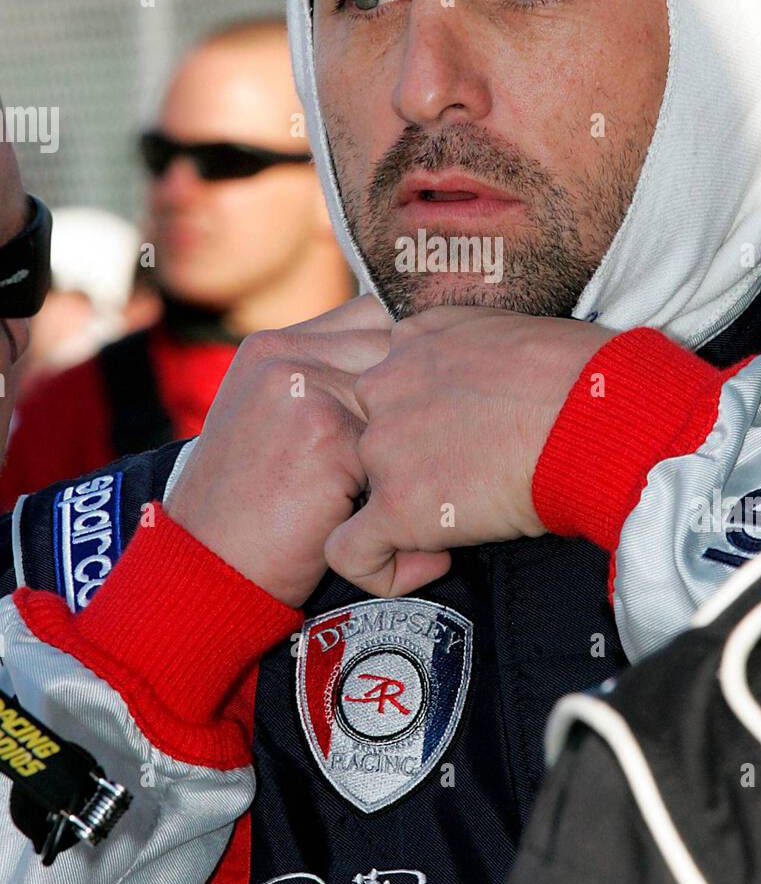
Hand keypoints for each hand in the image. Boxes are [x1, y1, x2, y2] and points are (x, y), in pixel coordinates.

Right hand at [164, 293, 390, 606]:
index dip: (404, 356)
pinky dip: (409, 485)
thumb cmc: (246, 506)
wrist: (205, 567)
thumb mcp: (268, 423)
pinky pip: (402, 443)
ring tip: (409, 484)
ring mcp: (305, 389)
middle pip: (395, 347)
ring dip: (417, 436)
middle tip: (431, 445)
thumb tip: (404, 369)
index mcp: (271, 346)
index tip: (421, 397)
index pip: (371, 316)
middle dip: (420, 394)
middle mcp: (286, 356)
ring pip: (405, 392)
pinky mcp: (328, 434)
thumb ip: (318, 385)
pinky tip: (393, 520)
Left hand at [324, 306, 613, 596]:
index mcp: (414, 337)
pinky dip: (381, 568)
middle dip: (413, 459)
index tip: (465, 435)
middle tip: (471, 475)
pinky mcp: (398, 504)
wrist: (598, 418)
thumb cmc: (585, 374)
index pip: (390, 383)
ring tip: (467, 517)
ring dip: (407, 507)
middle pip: (373, 432)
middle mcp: (385, 383)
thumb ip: (474, 350)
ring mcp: (385, 444)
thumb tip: (491, 378)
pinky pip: (350, 552)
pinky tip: (430, 561)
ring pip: (365, 487)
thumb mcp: (512, 328)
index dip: (422, 415)